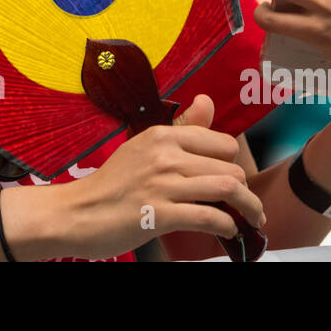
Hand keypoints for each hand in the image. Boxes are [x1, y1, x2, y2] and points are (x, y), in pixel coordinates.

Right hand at [50, 93, 263, 260]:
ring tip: (251, 219)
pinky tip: (228, 230)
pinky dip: (227, 225)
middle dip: (245, 191)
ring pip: (227, 189)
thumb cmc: (113, 183)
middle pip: (230, 169)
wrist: (79, 212)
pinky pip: (209, 217)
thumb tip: (206, 100)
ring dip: (248, 208)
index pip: (222, 143)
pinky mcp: (160, 214)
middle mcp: (165, 155)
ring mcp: (163, 184)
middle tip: (247, 207)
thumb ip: (182, 128)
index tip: (234, 180)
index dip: (232, 164)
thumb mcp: (144, 147)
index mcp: (162, 135)